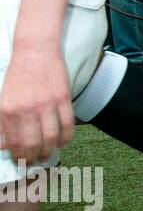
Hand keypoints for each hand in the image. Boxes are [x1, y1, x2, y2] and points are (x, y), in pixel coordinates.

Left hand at [0, 47, 74, 165]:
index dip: (18, 155)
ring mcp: (47, 103)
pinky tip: (63, 141)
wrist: (35, 50)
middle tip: (35, 160)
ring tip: (48, 152)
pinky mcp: (64, 98)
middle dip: (34, 157)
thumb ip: (2, 122)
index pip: (13, 142)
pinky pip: (68, 124)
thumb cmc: (18, 74)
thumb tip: (5, 145)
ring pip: (51, 137)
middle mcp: (27, 108)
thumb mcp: (3, 98)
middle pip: (32, 143)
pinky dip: (66, 137)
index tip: (21, 160)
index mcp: (7, 109)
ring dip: (50, 149)